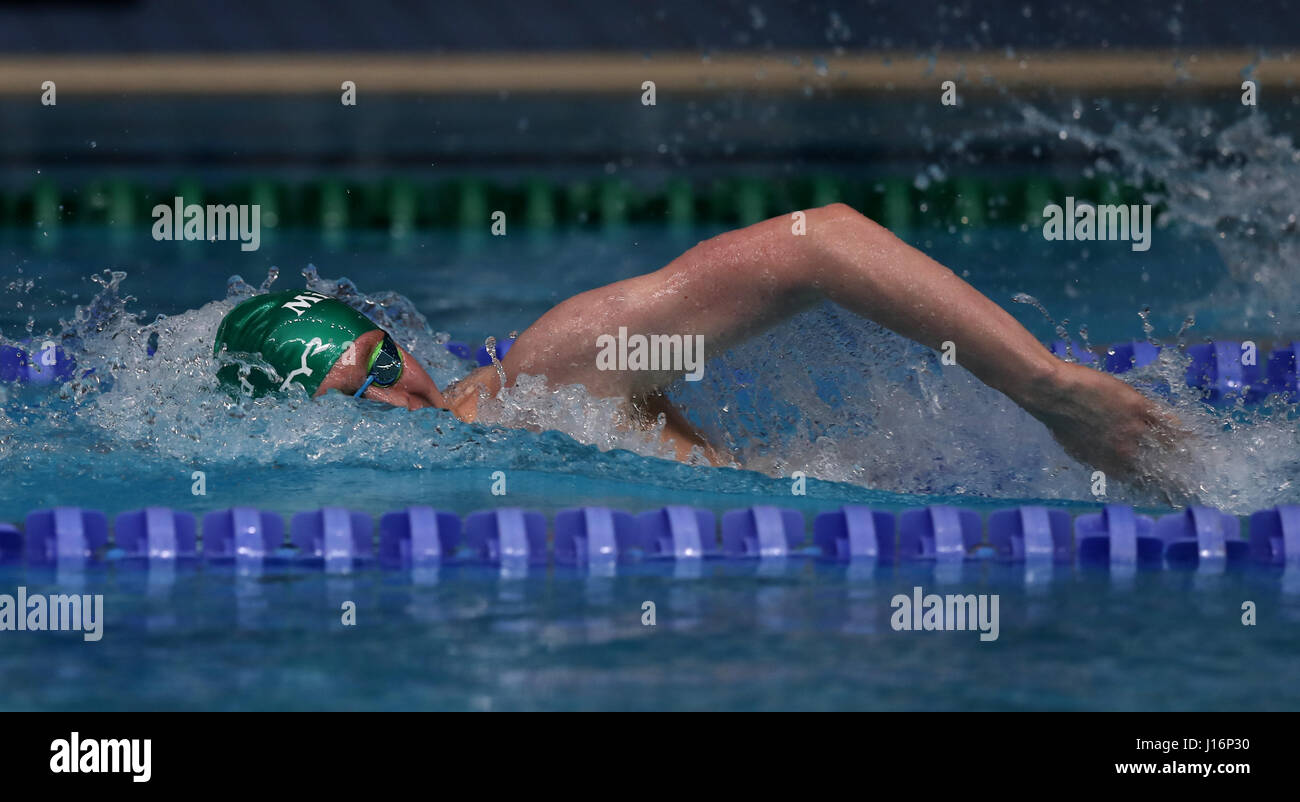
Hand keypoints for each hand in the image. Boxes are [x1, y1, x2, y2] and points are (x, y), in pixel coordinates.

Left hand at [1026, 362, 1188, 494]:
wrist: (1055, 394)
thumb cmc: (1060, 420)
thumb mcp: (1079, 448)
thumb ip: (1098, 457)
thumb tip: (1109, 462)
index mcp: (1109, 465)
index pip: (1140, 483)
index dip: (1157, 489)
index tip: (1170, 494)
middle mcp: (1126, 453)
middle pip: (1160, 470)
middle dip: (1178, 478)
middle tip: (1194, 483)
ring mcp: (1135, 430)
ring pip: (1168, 446)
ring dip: (1186, 454)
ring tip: (1202, 460)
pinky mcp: (1139, 408)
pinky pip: (1168, 422)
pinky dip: (1183, 430)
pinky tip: (1196, 435)